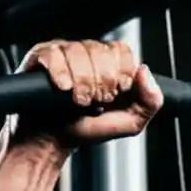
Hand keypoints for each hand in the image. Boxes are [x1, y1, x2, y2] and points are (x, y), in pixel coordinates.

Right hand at [7, 39, 162, 148]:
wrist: (52, 140)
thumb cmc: (87, 129)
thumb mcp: (129, 123)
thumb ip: (149, 102)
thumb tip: (145, 72)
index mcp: (110, 65)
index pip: (121, 51)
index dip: (121, 72)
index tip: (115, 93)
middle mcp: (88, 54)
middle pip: (101, 50)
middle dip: (101, 81)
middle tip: (95, 101)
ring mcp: (64, 52)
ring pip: (78, 51)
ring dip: (81, 80)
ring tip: (78, 100)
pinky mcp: (41, 56)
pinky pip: (53, 53)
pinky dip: (60, 72)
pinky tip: (63, 88)